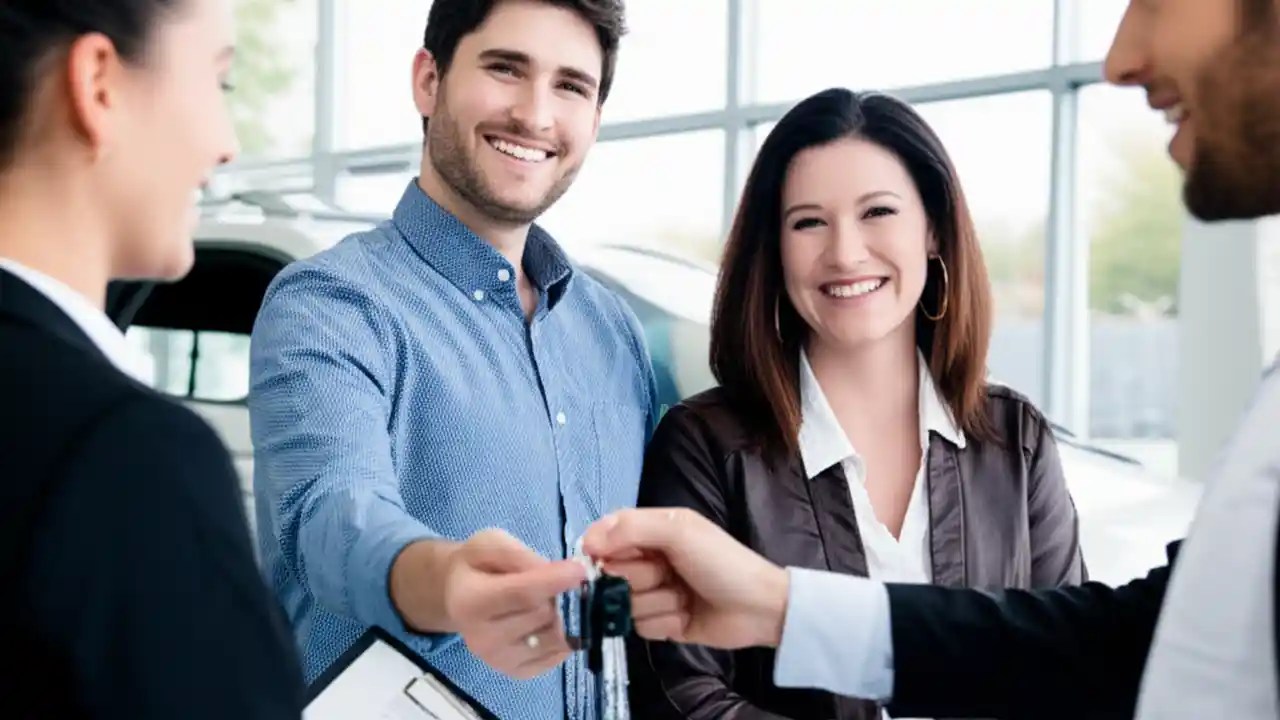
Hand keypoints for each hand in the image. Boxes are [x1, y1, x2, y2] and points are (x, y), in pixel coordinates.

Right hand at [392, 529, 585, 678]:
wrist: (457, 596)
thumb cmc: (476, 565)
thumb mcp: (490, 543)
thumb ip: (519, 554)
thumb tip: (556, 571)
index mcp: (470, 602)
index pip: (523, 593)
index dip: (556, 580)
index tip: (581, 569)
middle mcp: (482, 639)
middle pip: (542, 613)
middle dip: (554, 593)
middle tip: (547, 581)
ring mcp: (500, 660)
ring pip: (555, 635)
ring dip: (560, 615)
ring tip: (543, 602)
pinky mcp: (517, 672)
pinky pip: (557, 654)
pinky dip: (561, 635)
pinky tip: (546, 621)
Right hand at [582, 508, 789, 649]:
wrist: (759, 608)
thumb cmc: (722, 562)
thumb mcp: (680, 531)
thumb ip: (632, 528)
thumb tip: (587, 540)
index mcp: (653, 531)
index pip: (606, 537)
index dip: (601, 549)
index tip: (601, 557)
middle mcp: (650, 560)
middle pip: (613, 574)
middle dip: (640, 578)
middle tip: (668, 574)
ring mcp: (655, 593)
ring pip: (626, 604)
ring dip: (657, 602)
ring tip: (685, 597)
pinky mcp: (662, 623)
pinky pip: (642, 627)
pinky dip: (665, 622)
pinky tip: (687, 616)